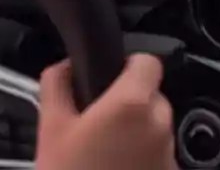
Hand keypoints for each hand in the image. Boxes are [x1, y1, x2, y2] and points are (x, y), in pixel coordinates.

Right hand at [35, 54, 176, 169]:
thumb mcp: (50, 128)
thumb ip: (58, 84)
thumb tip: (67, 66)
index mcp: (132, 103)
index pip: (149, 61)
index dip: (129, 65)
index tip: (110, 79)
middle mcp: (159, 125)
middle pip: (152, 96)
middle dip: (128, 103)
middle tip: (97, 122)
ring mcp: (169, 154)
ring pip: (155, 127)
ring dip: (135, 132)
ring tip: (103, 153)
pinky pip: (157, 154)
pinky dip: (141, 157)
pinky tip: (115, 169)